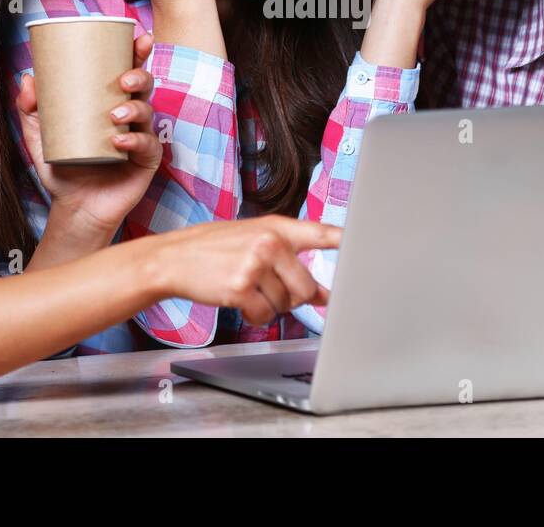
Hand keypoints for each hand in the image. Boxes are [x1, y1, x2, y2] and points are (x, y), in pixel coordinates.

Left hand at [17, 32, 162, 250]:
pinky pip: (148, 146)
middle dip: (140, 74)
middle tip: (124, 79)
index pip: (128, 70)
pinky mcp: (146, 162)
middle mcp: (131, 116)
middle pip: (145, 85)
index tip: (138, 36)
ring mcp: (141, 137)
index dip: (137, 52)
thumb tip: (27, 77)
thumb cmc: (63, 168)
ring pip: (148, 112)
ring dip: (135, 108)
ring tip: (116, 115)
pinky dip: (136, 141)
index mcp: (111, 101)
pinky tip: (120, 142)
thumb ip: (30, 109)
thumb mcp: (40, 136)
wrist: (73, 207)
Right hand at [148, 216, 341, 324]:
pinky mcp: (240, 287)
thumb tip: (323, 294)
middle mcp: (269, 243)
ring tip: (247, 286)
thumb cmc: (216, 249)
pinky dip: (254, 315)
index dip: (345, 240)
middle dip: (293, 296)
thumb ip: (289, 260)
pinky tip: (238, 299)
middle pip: (307, 287)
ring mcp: (254, 264)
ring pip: (285, 304)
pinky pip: (264, 315)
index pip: (320, 233)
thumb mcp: (253, 241)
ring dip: (270, 305)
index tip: (369, 243)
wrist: (174, 257)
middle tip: (271, 287)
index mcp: (276, 227)